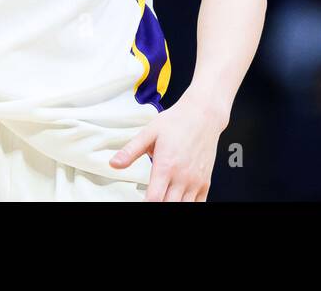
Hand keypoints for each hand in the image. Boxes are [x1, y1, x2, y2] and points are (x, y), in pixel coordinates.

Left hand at [109, 94, 225, 200]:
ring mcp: (196, 181)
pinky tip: (179, 199)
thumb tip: (114, 163)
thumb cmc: (177, 121)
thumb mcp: (149, 132)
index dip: (144, 204)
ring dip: (171, 204)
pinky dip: (189, 205)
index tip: (139, 200)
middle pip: (168, 205)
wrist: (203, 114)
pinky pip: (200, 204)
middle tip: (150, 197)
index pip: (154, 198)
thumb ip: (131, 151)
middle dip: (157, 205)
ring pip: (184, 206)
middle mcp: (182, 176)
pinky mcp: (206, 181)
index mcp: (166, 165)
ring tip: (163, 197)